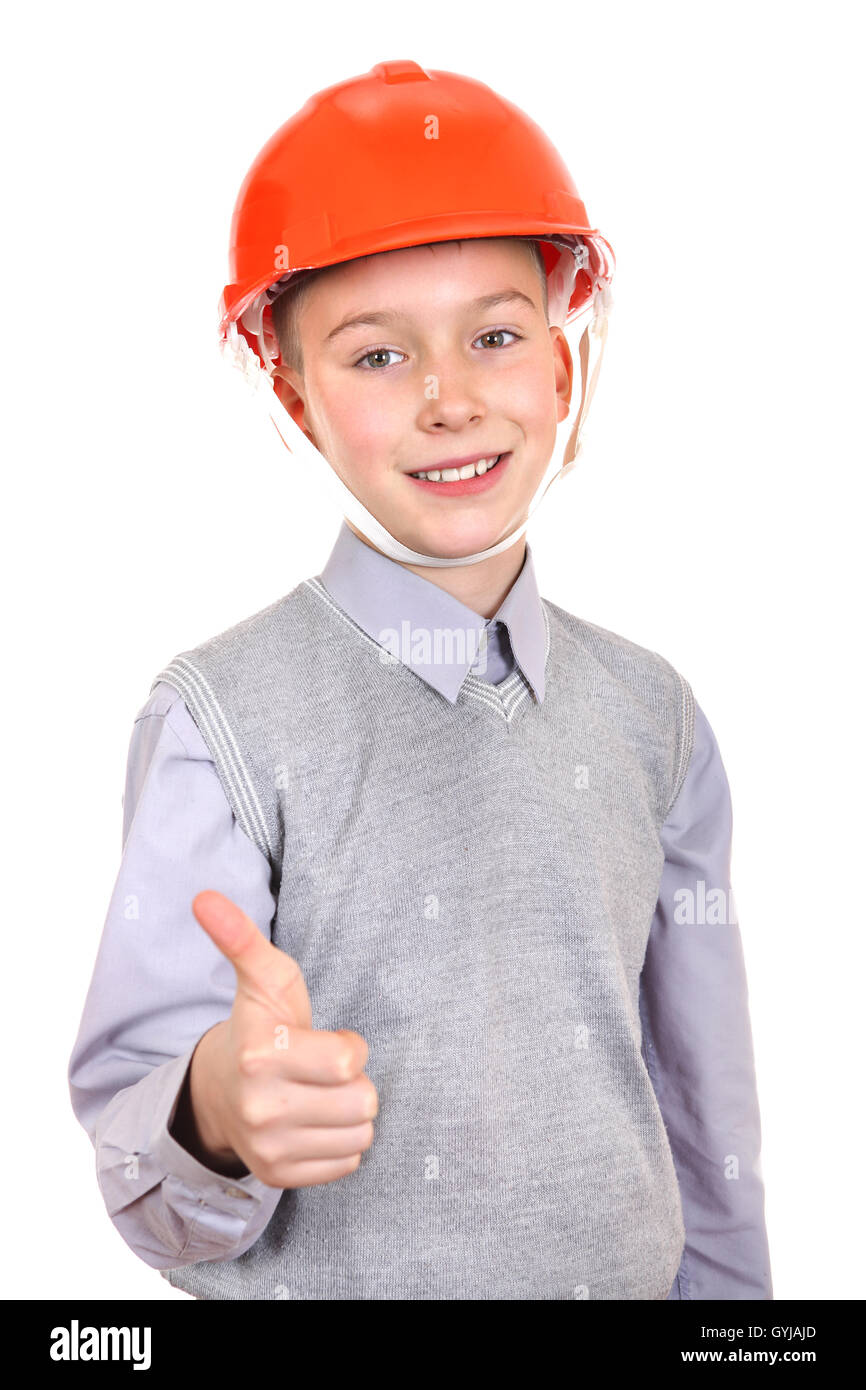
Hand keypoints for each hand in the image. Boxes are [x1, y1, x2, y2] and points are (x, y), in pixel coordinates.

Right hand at [185, 889, 377, 1188]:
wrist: (219, 1093)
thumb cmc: (258, 1026)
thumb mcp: (262, 978)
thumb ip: (241, 937)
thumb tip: (205, 897)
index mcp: (260, 1054)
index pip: (348, 1061)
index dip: (349, 1047)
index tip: (327, 1040)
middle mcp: (261, 1107)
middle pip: (362, 1102)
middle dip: (354, 1082)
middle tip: (324, 1071)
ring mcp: (268, 1147)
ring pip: (361, 1135)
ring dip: (351, 1113)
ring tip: (321, 1095)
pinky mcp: (278, 1176)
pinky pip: (348, 1162)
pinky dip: (340, 1143)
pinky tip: (314, 1123)